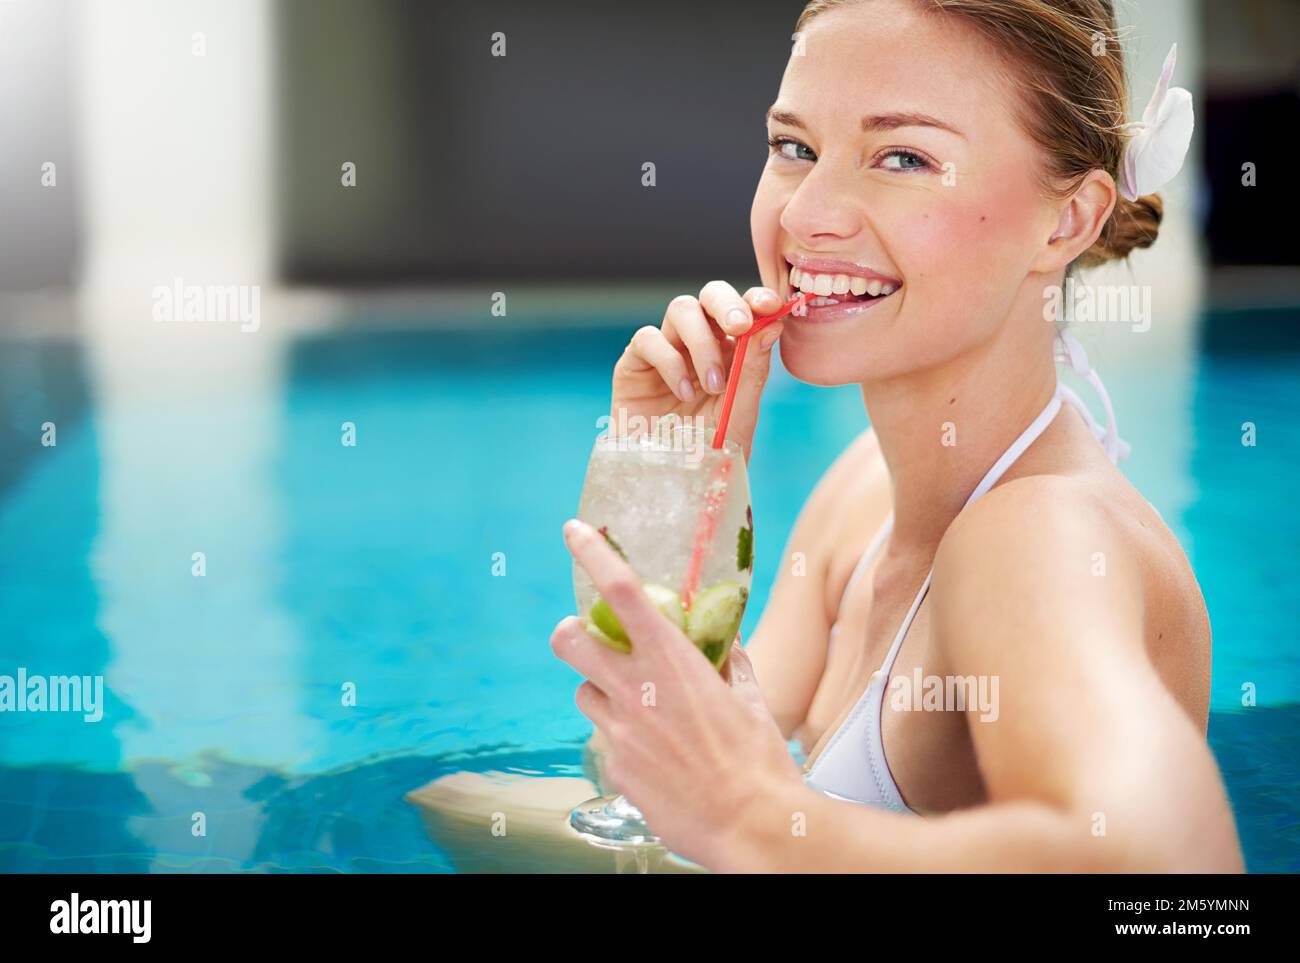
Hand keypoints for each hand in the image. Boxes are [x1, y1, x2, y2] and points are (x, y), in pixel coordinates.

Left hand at [552, 518, 802, 868]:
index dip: (591, 554)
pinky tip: (657, 758)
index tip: (573, 532)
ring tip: (642, 713)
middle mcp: (634, 689)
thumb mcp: (751, 699)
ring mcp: (618, 730)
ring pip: (584, 693)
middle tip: (586, 639)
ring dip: (603, 693)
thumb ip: (730, 663)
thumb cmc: (757, 761)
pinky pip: (605, 740)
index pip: (619, 590)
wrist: (750, 826)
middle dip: (570, 634)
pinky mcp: (613, 767)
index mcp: (670, 660)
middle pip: (569, 641)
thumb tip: (722, 643)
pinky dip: (623, 740)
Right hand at [611, 283, 784, 462]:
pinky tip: (683, 394)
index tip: (770, 305)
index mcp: (732, 351)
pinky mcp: (634, 365)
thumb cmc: (707, 454)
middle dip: (727, 304)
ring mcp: (666, 351)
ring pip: (681, 309)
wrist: (668, 486)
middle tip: (740, 326)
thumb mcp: (740, 414)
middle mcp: (699, 344)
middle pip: (710, 295)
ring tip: (712, 385)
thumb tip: (772, 324)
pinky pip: (648, 339)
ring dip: (702, 341)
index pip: (745, 309)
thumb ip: (753, 369)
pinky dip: (670, 362)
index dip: (756, 298)